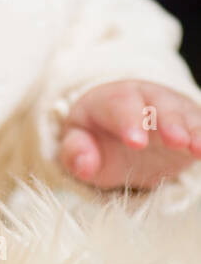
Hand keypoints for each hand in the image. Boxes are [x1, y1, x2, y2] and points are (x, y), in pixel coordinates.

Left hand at [59, 80, 200, 189]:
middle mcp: (144, 99)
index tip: (136, 143)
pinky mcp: (191, 125)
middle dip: (167, 121)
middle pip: (158, 104)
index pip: (118, 105)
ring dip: (193, 129)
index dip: (128, 122)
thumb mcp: (78, 145)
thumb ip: (75, 154)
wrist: (120, 132)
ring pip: (185, 114)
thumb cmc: (96, 139)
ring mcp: (171, 110)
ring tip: (197, 148)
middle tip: (175, 140)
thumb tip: (84, 164)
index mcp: (109, 100)